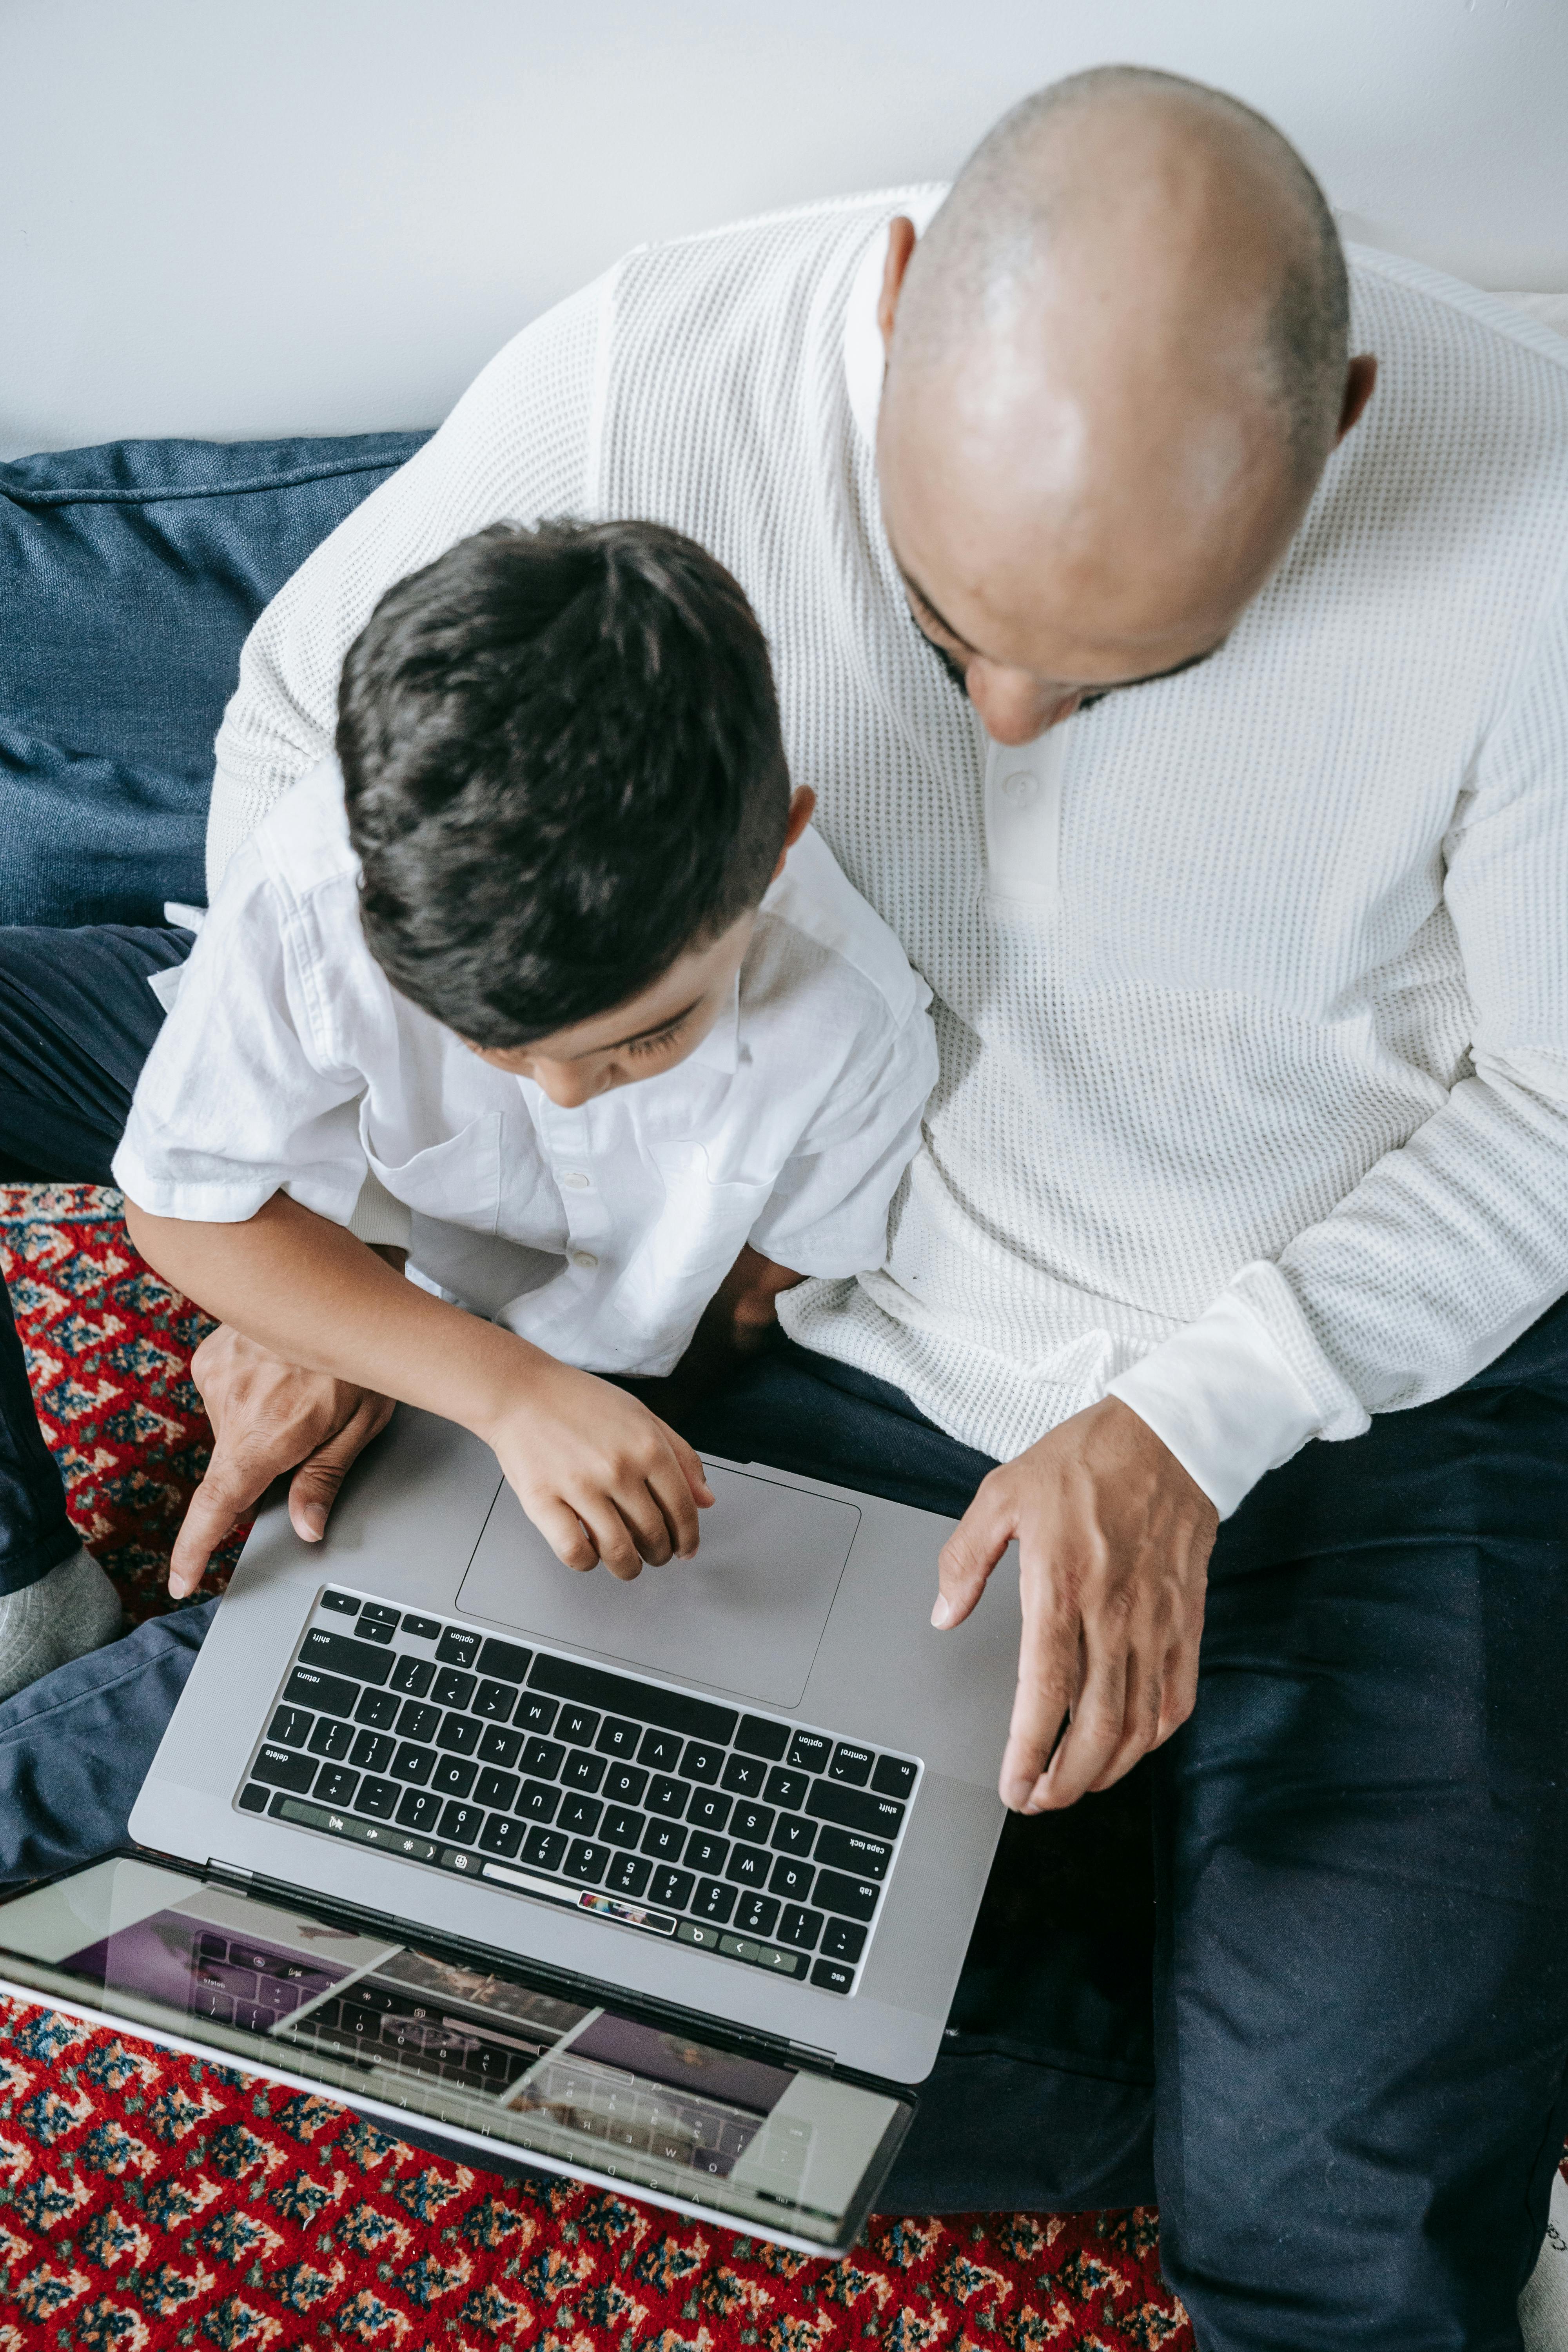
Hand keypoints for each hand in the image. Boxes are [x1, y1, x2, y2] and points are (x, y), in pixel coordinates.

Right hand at [170, 1324, 394, 1597]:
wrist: (340, 1283)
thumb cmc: (362, 1355)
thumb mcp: (362, 1422)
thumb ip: (326, 1477)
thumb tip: (308, 1529)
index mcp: (268, 1434)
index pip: (218, 1506)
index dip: (195, 1549)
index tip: (180, 1581)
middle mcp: (232, 1407)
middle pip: (235, 1466)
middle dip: (266, 1463)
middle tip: (309, 1429)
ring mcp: (216, 1377)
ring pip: (232, 1429)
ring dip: (260, 1423)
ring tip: (299, 1387)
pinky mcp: (208, 1356)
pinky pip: (225, 1396)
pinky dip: (250, 1394)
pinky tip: (276, 1370)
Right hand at [480, 1356, 713, 1579]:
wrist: (522, 1392)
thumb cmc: (581, 1402)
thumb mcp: (643, 1417)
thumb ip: (680, 1456)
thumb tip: (706, 1500)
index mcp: (648, 1446)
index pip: (683, 1510)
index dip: (688, 1538)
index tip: (686, 1549)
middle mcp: (619, 1469)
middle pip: (654, 1534)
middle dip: (660, 1554)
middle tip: (656, 1556)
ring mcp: (580, 1487)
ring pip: (619, 1552)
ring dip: (629, 1568)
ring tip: (628, 1565)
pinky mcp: (543, 1502)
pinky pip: (575, 1552)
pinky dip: (587, 1563)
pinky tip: (590, 1554)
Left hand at [933, 1397, 1217, 1811]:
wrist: (1169, 1434)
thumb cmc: (1085, 1460)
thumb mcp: (1002, 1492)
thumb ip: (965, 1557)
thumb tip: (943, 1614)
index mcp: (1061, 1584)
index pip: (1045, 1689)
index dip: (1029, 1749)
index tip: (1013, 1786)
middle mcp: (1113, 1612)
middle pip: (1096, 1723)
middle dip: (1066, 1780)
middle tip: (1038, 1801)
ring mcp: (1156, 1620)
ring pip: (1138, 1722)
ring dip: (1106, 1768)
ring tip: (1075, 1786)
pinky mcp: (1187, 1619)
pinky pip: (1177, 1695)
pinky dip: (1155, 1735)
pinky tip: (1131, 1747)